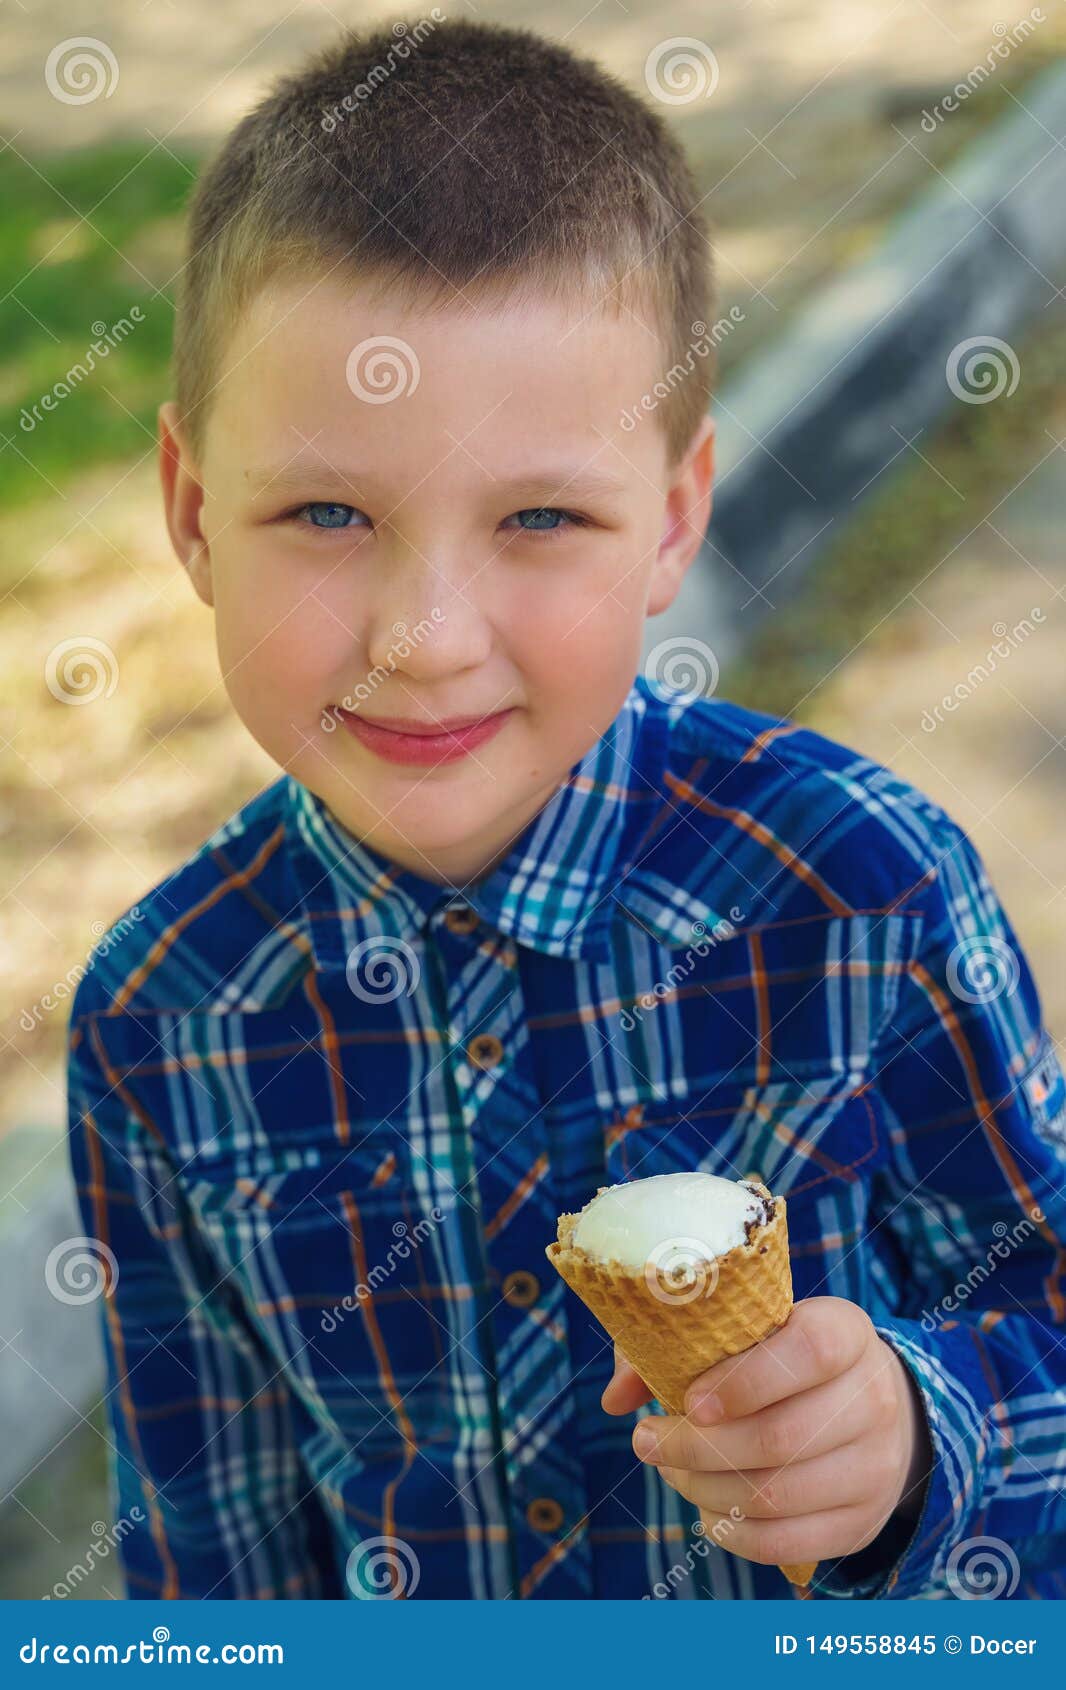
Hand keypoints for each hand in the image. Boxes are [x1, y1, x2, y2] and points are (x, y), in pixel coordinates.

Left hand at [601, 1296, 932, 1569]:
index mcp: (845, 1333)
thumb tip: (615, 1399)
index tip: (689, 1401)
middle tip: (647, 1440)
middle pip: (779, 1437)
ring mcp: (874, 1466)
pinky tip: (705, 1509)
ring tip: (671, 1470)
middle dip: (696, 1447)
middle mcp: (872, 1397)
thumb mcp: (747, 1329)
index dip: (745, 1379)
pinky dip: (732, 1533)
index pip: (808, 1352)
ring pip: (776, 1495)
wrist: (868, 1405)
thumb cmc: (781, 1356)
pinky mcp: (860, 1520)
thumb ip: (678, 1345)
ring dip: (704, 1489)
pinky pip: (786, 1543)